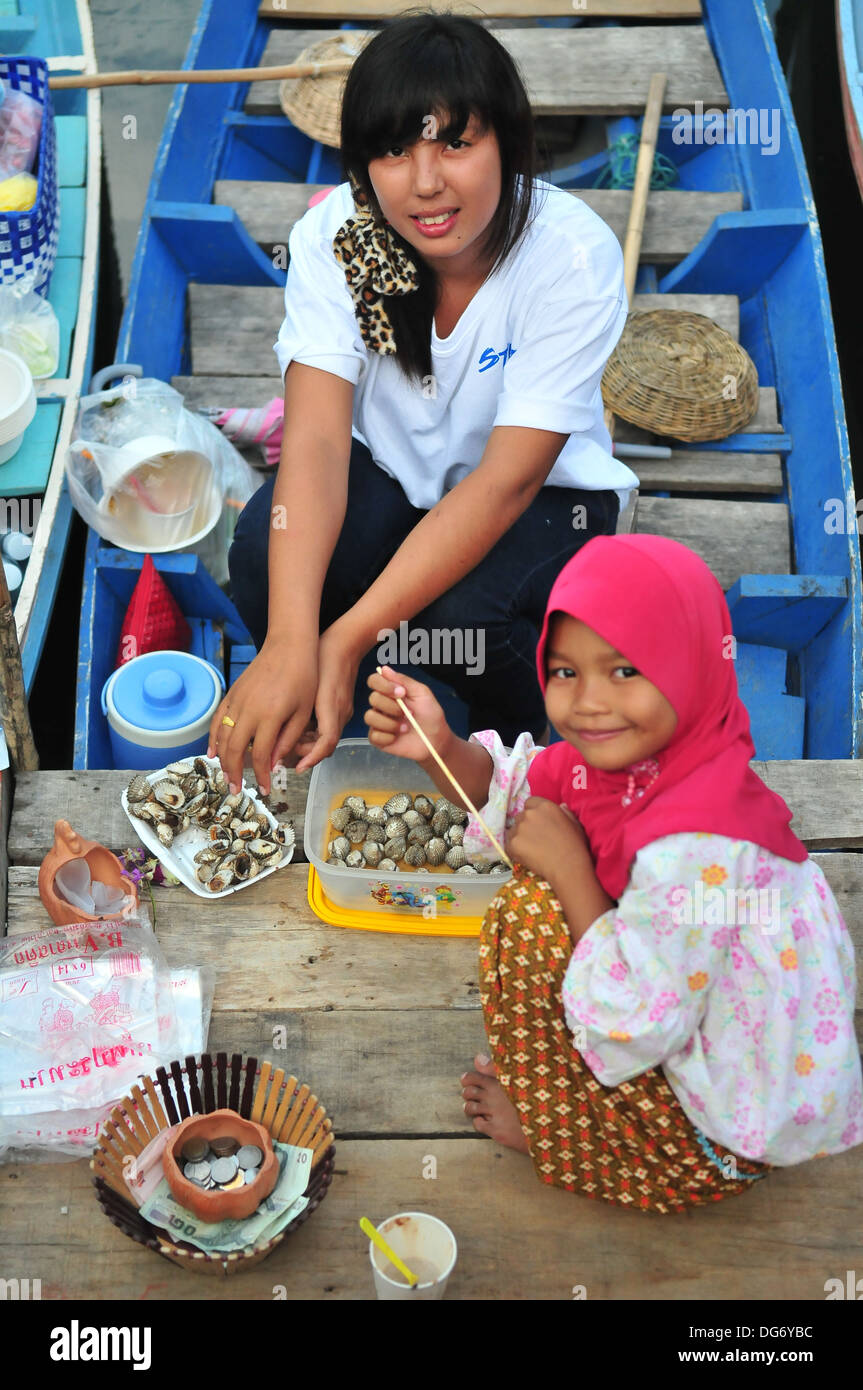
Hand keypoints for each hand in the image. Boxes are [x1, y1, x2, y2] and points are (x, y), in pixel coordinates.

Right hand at [208, 636, 316, 794]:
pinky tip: (212, 752)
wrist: (289, 645)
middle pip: (235, 751)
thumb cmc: (304, 677)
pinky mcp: (232, 694)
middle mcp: (249, 711)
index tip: (264, 790)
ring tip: (226, 777)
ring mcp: (237, 702)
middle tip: (236, 790)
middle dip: (234, 774)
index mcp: (270, 717)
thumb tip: (274, 764)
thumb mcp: (303, 711)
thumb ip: (288, 739)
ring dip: (222, 760)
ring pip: (222, 738)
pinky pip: (217, 721)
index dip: (261, 776)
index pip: (262, 756)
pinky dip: (213, 738)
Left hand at [291, 622, 359, 773]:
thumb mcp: (310, 686)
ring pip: (324, 736)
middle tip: (282, 751)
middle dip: (304, 751)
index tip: (297, 767)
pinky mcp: (340, 705)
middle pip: (324, 745)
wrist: (346, 642)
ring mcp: (342, 710)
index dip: (312, 759)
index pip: (326, 745)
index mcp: (333, 711)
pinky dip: (312, 730)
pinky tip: (296, 723)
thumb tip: (282, 737)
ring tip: (284, 738)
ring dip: (306, 741)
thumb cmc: (326, 658)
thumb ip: (300, 712)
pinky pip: (326, 725)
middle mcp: (341, 715)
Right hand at [365, 666, 451, 762]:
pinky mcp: (378, 739)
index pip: (374, 681)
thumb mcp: (422, 693)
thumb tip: (384, 669)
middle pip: (373, 698)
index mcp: (391, 692)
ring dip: (390, 723)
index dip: (383, 685)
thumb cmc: (431, 715)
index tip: (401, 692)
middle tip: (409, 713)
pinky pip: (373, 735)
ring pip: (370, 717)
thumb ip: (404, 680)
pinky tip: (397, 737)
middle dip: (392, 706)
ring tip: (405, 728)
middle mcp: (382, 705)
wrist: (436, 739)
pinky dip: (387, 737)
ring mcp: (379, 722)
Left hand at [507, 797, 589, 882]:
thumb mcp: (575, 823)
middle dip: (526, 825)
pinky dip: (515, 850)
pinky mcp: (512, 843)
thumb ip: (565, 812)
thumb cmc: (575, 846)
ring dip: (520, 837)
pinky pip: (509, 844)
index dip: (533, 812)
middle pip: (521, 816)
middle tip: (537, 839)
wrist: (568, 867)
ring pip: (513, 830)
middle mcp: (529, 814)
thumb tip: (561, 806)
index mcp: (545, 806)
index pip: (530, 802)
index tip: (538, 823)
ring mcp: (519, 828)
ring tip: (533, 850)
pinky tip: (527, 856)